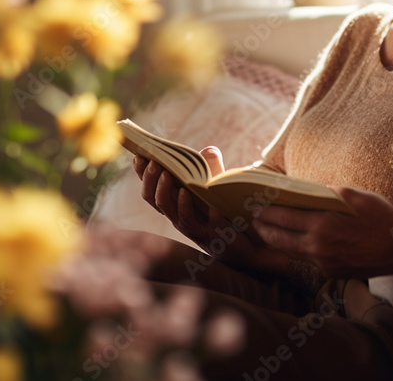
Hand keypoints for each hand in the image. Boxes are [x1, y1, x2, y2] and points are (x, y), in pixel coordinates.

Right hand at [133, 147, 289, 275]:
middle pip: (154, 199)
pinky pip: (194, 222)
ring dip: (165, 192)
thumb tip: (208, 150)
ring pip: (168, 211)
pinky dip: (188, 207)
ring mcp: (192, 227)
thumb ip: (212, 169)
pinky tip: (188, 193)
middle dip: (150, 180)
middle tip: (154, 163)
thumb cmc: (229, 212)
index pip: (152, 187)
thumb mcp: (218, 187)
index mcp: (177, 203)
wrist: (252, 243)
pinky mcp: (209, 235)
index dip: (143, 173)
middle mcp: (178, 216)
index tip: (139, 155)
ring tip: (169, 175)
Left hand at [252, 187, 392, 279]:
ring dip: (274, 240)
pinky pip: (304, 260)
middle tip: (253, 218)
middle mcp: (318, 247)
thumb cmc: (378, 215)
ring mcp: (323, 263)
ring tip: (265, 230)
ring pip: (288, 252)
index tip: (254, 204)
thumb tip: (302, 190)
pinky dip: (293, 250)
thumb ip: (322, 192)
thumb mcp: (349, 194)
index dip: (265, 211)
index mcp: (321, 225)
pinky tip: (289, 241)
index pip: (282, 217)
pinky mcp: (330, 272)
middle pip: (278, 238)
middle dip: (262, 227)